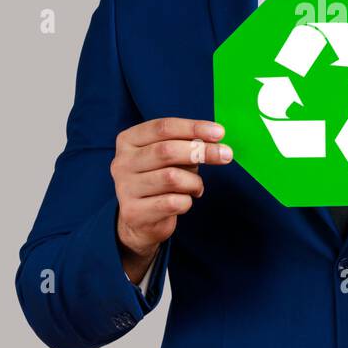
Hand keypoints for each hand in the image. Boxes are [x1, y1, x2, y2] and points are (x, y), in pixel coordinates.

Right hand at [112, 118, 232, 263]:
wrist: (140, 220)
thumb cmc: (159, 179)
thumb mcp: (168, 156)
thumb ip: (185, 145)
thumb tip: (215, 140)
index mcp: (128, 140)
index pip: (163, 127)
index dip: (193, 128)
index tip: (220, 132)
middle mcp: (121, 162)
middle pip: (166, 151)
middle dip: (201, 151)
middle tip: (226, 154)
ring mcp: (125, 188)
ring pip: (172, 178)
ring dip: (194, 182)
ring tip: (197, 187)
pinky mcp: (134, 212)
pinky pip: (173, 203)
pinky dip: (187, 201)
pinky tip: (185, 201)